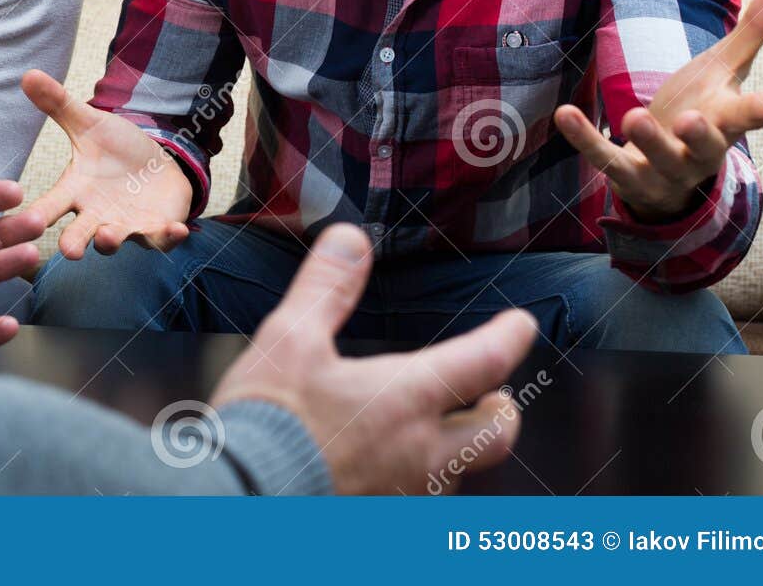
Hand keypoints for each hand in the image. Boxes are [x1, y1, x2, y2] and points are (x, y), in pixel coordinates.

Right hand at [20, 69, 191, 259]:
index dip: (38, 215)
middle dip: (75, 242)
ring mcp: (125, 225)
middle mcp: (95, 215)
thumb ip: (59, 105)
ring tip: (107, 236)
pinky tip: (179, 230)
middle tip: (70, 249)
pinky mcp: (154, 228)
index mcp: (75, 190)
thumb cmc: (114, 149)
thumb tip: (28, 73)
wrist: (153, 163)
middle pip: (79, 234)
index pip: (50, 206)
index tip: (26, 222)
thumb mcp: (89, 124)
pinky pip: (160, 238)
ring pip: (115, 240)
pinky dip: (169, 236)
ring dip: (112, 241)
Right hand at [212, 224, 537, 493]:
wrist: (241, 499)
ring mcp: (403, 495)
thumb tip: (351, 240)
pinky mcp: (381, 523)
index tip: (522, 325)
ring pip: (454, 472)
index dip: (508, 338)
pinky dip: (414, 481)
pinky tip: (387, 474)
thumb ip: (327, 287)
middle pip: (494, 436)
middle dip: (501, 412)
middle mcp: (420, 453)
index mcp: (407, 398)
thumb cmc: (269, 421)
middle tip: (496, 398)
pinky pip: (415, 501)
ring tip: (433, 434)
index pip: (483, 363)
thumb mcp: (289, 339)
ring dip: (454, 448)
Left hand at [554, 0, 762, 220]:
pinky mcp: (628, 175)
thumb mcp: (725, 69)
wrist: (669, 170)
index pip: (746, 116)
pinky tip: (564, 113)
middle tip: (693, 118)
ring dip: (648, 139)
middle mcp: (701, 151)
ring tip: (634, 116)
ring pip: (659, 157)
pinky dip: (584, 138)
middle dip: (701, 134)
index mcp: (726, 122)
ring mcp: (665, 167)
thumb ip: (755, 29)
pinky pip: (606, 157)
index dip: (761, 110)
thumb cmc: (703, 109)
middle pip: (707, 146)